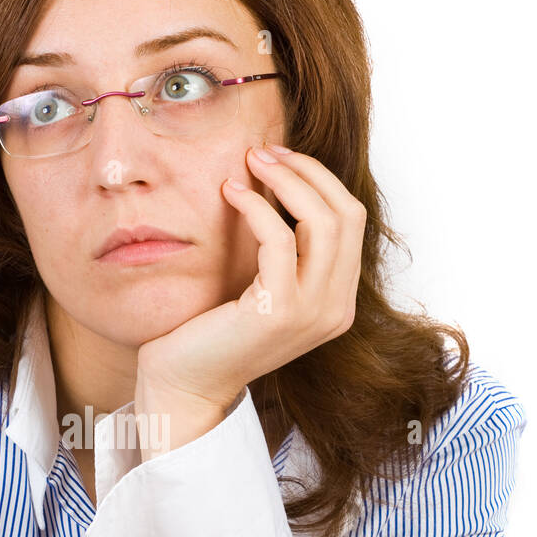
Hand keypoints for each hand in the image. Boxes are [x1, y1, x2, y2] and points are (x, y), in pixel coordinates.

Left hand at [135, 143, 365, 419]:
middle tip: (265, 150)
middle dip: (308, 171)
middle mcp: (335, 309)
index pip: (351, 222)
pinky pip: (279, 239)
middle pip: (346, 214)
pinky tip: (230, 193)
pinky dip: (256, 207)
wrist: (185, 386)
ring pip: (323, 221)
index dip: (320, 180)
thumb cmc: (213, 334)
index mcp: (338, 302)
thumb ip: (286, 253)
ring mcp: (312, 313)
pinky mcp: (277, 311)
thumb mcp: (264, 289)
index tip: (281, 159)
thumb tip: (281, 183)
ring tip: (251, 161)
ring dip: (287, 179)